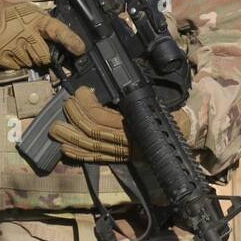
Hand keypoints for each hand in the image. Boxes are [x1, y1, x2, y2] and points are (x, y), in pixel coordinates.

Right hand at [0, 0, 85, 69]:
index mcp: (36, 20)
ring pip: (30, 62)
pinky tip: (8, 49)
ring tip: (17, 44)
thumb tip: (62, 40)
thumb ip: (43, 25)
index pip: (57, 30)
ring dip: (27, 57)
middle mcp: (25, 33)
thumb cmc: (9, 12)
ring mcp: (11, 45)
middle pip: (44, 55)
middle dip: (43, 55)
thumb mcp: (29, 12)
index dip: (70, 40)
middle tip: (34, 47)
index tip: (80, 49)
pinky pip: (15, 66)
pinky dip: (15, 61)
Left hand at [49, 86, 193, 163]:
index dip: (86, 104)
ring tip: (55, 129)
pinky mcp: (119, 158)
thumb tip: (110, 82)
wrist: (184, 133)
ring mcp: (121, 152)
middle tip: (65, 104)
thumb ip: (130, 94)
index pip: (101, 117)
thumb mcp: (151, 98)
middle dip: (74, 118)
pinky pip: (95, 158)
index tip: (81, 91)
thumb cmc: (169, 113)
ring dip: (69, 137)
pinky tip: (66, 148)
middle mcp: (126, 141)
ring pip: (89, 147)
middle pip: (91, 132)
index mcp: (133, 123)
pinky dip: (78, 154)